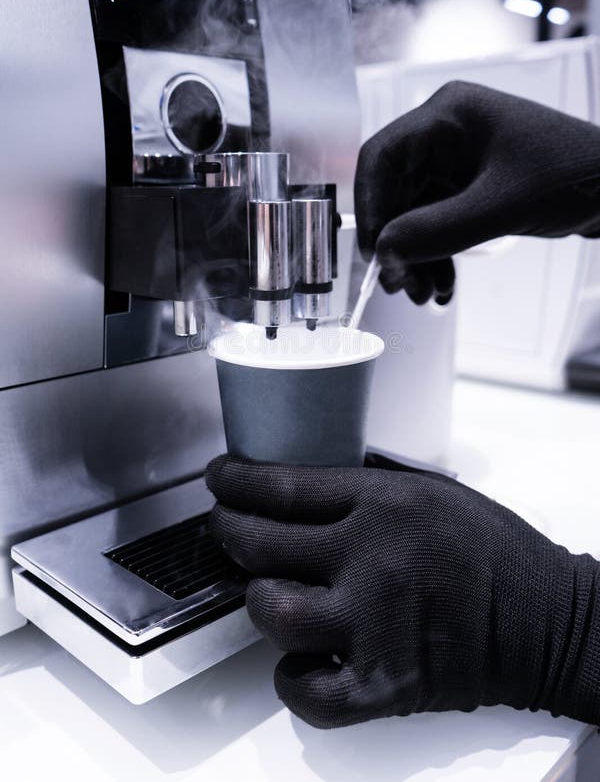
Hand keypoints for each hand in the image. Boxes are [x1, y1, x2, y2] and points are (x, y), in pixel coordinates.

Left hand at [207, 454, 599, 728]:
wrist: (545, 619)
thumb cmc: (491, 550)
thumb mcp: (430, 488)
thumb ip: (366, 483)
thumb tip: (304, 482)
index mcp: (382, 505)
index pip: (282, 488)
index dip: (235, 482)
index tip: (220, 479)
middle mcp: (371, 560)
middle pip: (259, 544)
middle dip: (227, 531)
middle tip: (226, 526)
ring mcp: (373, 625)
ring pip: (271, 613)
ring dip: (258, 600)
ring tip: (270, 590)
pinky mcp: (383, 683)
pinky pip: (305, 691)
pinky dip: (291, 678)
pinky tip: (302, 657)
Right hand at [354, 81, 599, 302]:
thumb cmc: (574, 174)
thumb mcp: (501, 206)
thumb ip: (438, 231)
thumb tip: (385, 254)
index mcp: (448, 114)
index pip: (382, 156)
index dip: (369, 206)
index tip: (373, 253)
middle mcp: (444, 134)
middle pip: (395, 191)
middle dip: (397, 243)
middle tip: (401, 285)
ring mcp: (456, 161)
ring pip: (412, 213)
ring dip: (415, 256)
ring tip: (423, 295)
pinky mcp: (468, 186)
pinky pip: (435, 223)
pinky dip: (435, 254)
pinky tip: (442, 285)